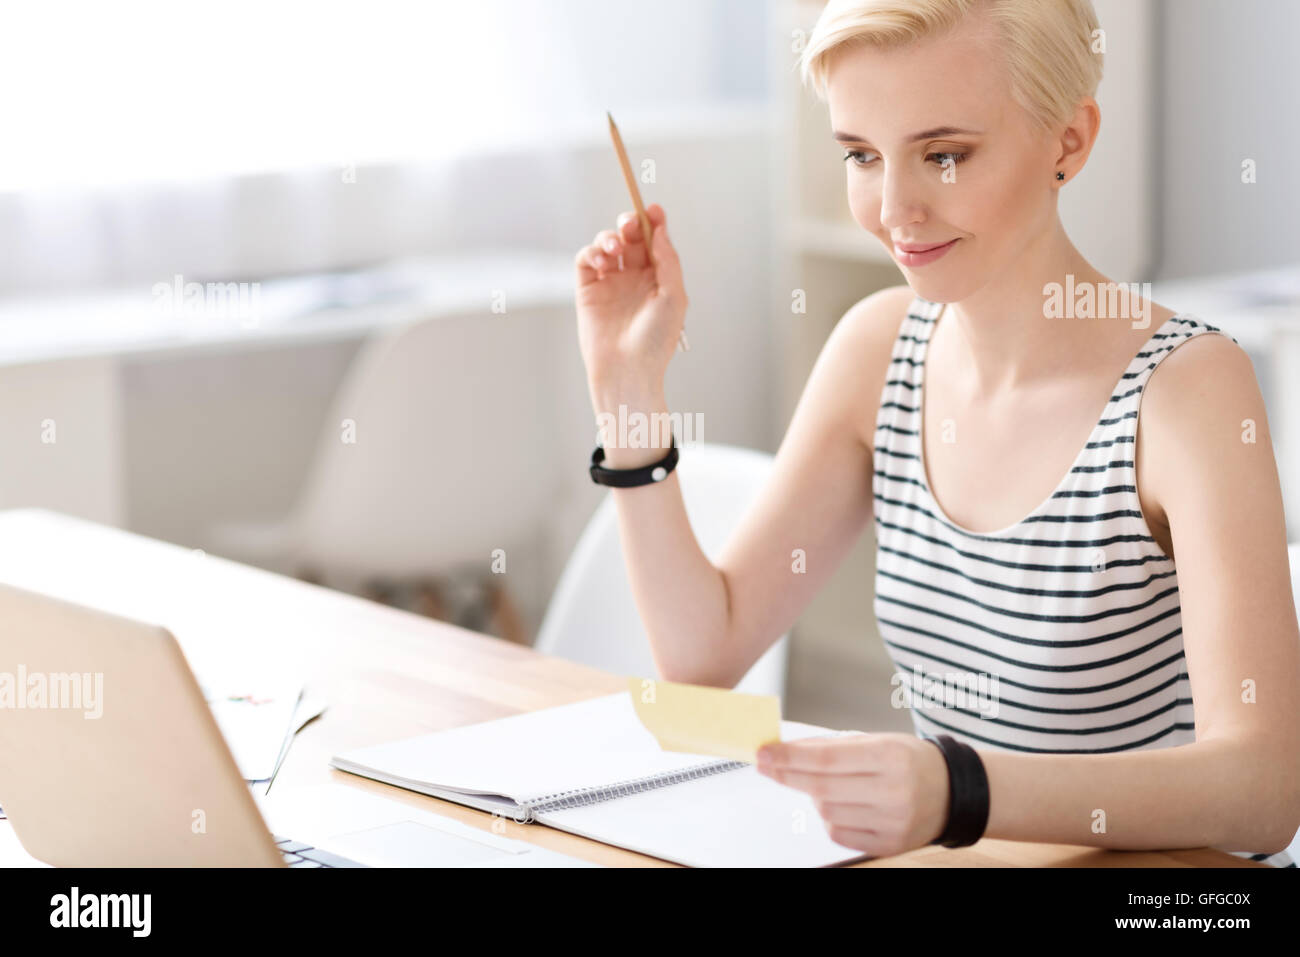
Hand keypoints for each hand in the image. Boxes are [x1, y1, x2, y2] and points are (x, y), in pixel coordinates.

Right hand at [573, 203, 686, 398]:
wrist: (627, 370)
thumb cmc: (655, 341)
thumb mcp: (673, 297)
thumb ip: (667, 260)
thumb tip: (660, 229)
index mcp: (659, 279)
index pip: (655, 242)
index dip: (654, 222)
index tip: (652, 209)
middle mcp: (635, 278)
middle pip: (631, 239)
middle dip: (630, 224)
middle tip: (630, 223)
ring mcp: (611, 283)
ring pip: (607, 245)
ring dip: (609, 237)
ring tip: (613, 247)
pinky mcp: (588, 290)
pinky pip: (586, 260)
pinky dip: (591, 251)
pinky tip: (600, 257)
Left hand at [756, 733, 950, 857]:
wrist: (953, 792)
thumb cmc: (908, 760)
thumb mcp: (877, 741)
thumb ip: (832, 746)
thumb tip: (786, 751)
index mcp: (891, 757)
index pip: (826, 759)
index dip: (790, 757)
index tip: (764, 753)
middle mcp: (894, 791)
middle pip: (821, 788)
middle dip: (787, 775)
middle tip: (765, 765)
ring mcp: (893, 822)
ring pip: (827, 812)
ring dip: (814, 797)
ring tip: (825, 785)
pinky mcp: (891, 845)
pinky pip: (839, 835)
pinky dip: (830, 819)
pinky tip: (840, 805)